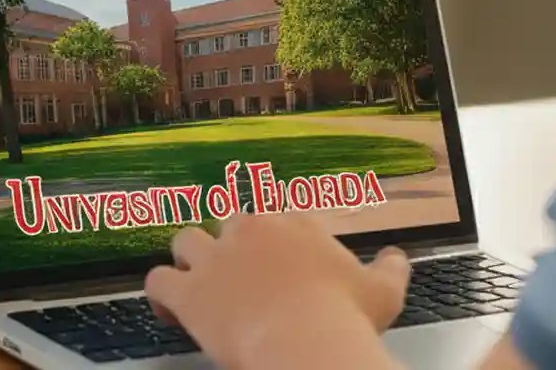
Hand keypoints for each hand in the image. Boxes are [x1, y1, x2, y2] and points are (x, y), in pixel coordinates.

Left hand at [145, 213, 410, 368]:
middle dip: (232, 243)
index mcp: (296, 224)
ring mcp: (216, 258)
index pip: (278, 215)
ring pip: (185, 241)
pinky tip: (171, 309)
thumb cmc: (345, 315)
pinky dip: (161, 294)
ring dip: (189, 259)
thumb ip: (391, 267)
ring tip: (197, 282)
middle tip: (240, 273)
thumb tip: (398, 256)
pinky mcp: (189, 291)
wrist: (306, 341)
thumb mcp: (383, 290)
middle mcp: (252, 230)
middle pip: (229, 221)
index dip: (276, 238)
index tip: (279, 260)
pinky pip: (157, 281)